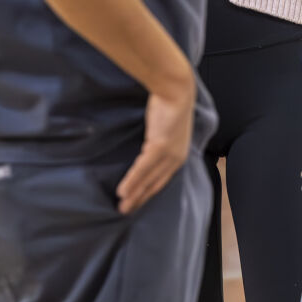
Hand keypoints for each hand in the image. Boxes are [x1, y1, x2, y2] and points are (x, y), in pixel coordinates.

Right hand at [116, 71, 195, 214]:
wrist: (175, 90)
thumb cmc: (170, 104)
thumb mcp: (167, 127)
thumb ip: (159, 140)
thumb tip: (148, 146)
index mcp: (179, 155)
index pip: (162, 180)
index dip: (149, 192)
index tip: (138, 202)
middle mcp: (176, 158)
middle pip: (155, 185)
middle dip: (140, 200)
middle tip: (127, 211)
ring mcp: (168, 154)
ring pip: (148, 181)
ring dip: (134, 195)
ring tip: (122, 207)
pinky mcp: (159, 147)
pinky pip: (142, 169)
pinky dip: (131, 181)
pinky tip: (122, 191)